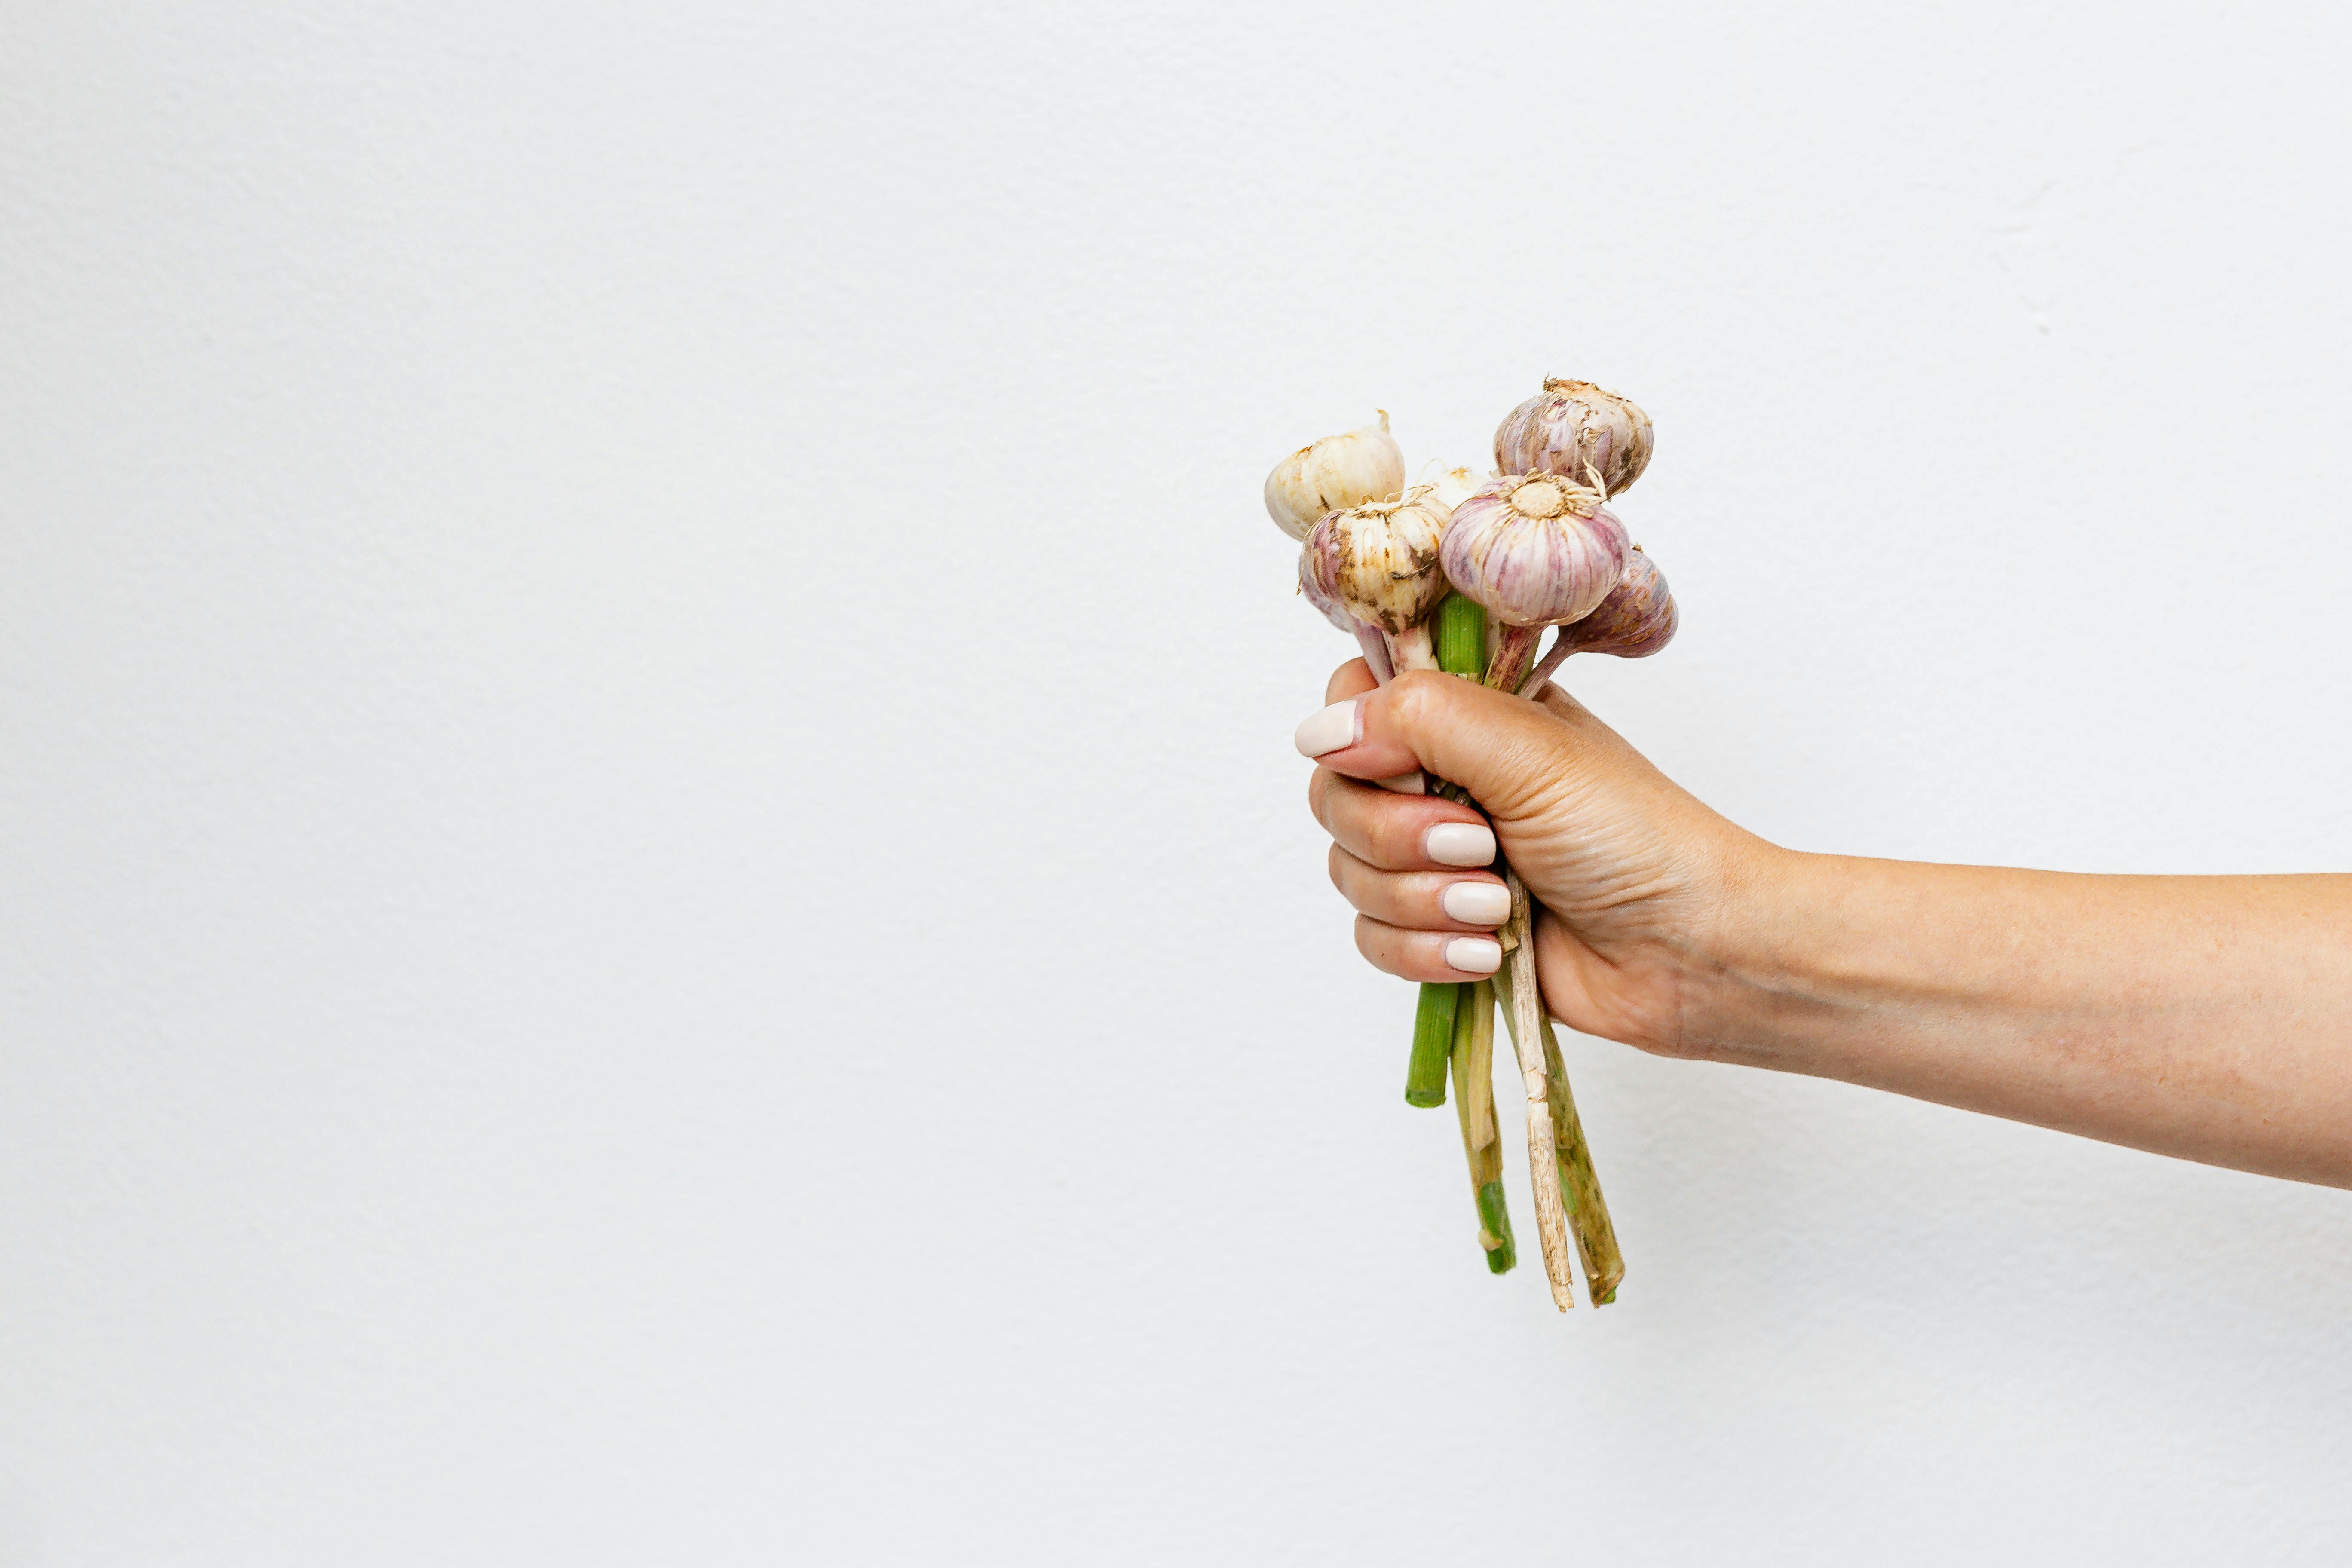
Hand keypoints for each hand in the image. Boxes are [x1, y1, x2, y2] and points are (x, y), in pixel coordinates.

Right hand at [1300, 661, 1770, 1056]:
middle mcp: (1444, 781)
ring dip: (1421, 899)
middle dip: (1398, 835)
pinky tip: (1487, 952)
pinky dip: (1425, 951)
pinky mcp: (1441, 930)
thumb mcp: (1529, 751)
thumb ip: (1418, 720)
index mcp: (1467, 717)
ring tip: (1499, 909)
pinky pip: (1374, 940)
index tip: (1406, 766)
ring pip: (1350, 874)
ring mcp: (1439, 859)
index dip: (1359, 737)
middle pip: (1337, 795)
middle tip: (1480, 844)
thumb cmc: (1637, 838)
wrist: (1692, 952)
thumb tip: (1317, 734)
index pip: (1355, 700)